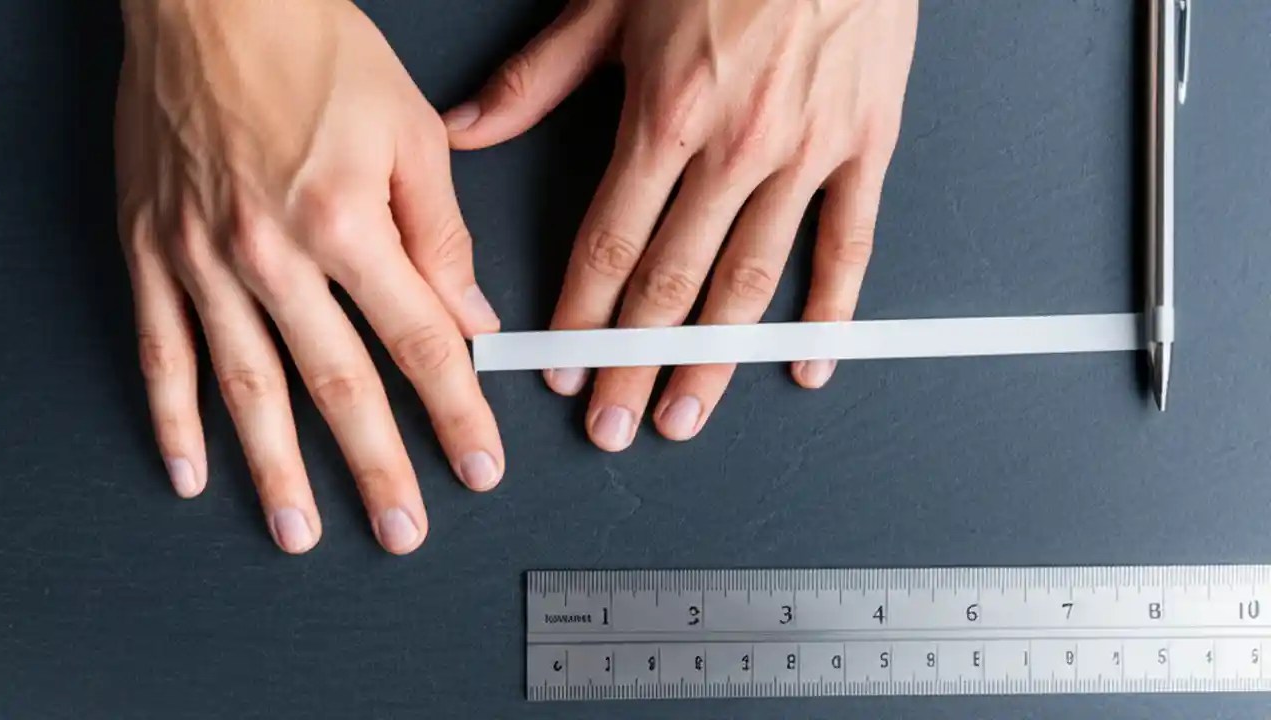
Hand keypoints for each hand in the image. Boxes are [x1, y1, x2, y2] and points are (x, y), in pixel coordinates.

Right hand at [116, 0, 504, 553]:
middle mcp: (272, 255)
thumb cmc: (314, 50)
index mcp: (348, 224)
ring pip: (247, 390)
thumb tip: (473, 320)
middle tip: (403, 531)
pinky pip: (162, 352)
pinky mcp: (151, 252)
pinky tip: (192, 470)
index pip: (421, 346)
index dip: (457, 415)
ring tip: (299, 531)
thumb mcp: (412, 135)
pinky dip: (174, 418)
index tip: (478, 467)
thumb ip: (443, 240)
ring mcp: (202, 261)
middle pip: (339, 387)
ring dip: (277, 470)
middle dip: (379, 469)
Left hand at [446, 0, 916, 449]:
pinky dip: (830, 311)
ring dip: (714, 361)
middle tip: (612, 423)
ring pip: (753, 284)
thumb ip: (537, 78)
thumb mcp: (611, 0)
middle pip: (672, 284)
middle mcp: (735, 149)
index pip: (610, 244)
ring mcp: (805, 154)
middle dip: (635, 364)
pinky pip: (849, 244)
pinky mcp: (864, 145)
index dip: (582, 317)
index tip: (564, 367)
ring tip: (685, 416)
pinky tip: (806, 362)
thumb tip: (465, 127)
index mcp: (666, 116)